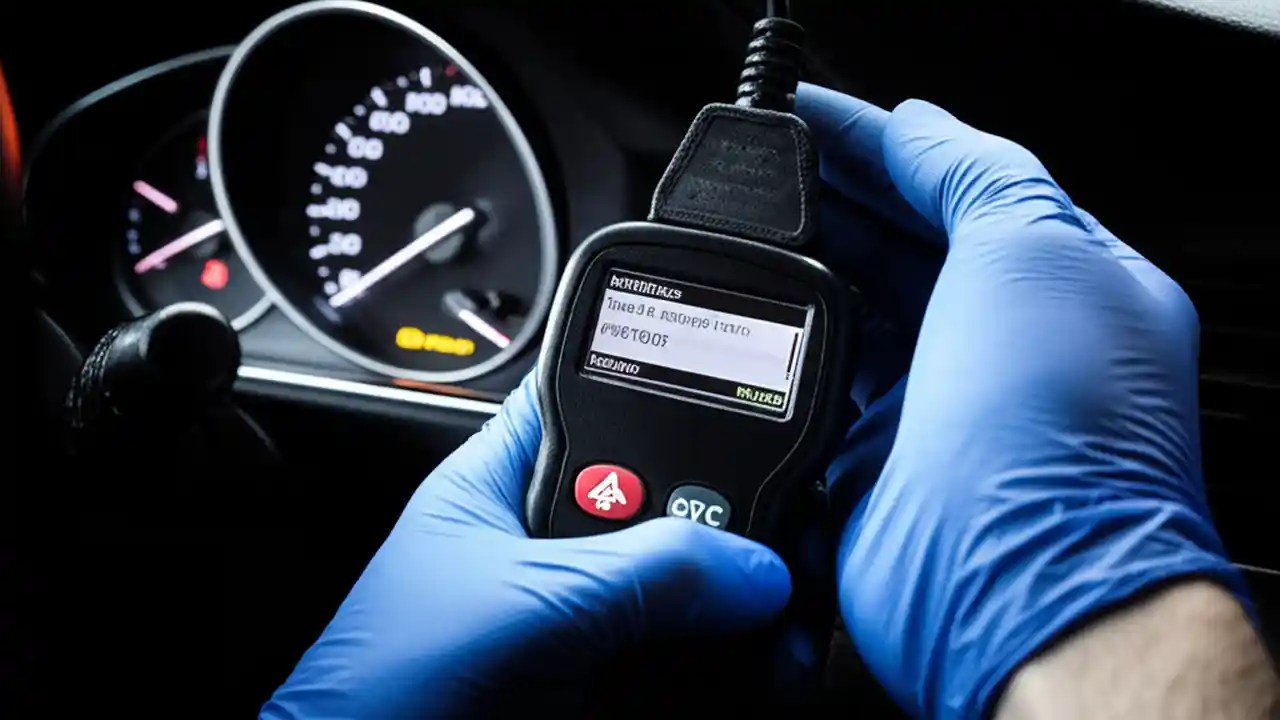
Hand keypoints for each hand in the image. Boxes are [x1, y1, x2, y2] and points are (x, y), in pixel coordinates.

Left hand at [261, 374, 790, 718]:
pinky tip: (768, 669)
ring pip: (697, 587)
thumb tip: (751, 562)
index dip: (674, 394)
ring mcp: (589, 620)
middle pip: (673, 498)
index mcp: (506, 484)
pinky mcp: (612, 684)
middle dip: (738, 515)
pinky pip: (698, 660)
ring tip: (789, 621)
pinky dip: (742, 666)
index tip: (755, 407)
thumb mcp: (518, 604)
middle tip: (790, 538)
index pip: (602, 403)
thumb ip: (636, 569)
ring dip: (754, 602)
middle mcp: (555, 544)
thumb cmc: (378, 692)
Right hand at [795, 84, 1248, 718]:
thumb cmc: (1058, 437)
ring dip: (807, 275)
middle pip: (902, 250)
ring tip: (752, 235)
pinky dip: (787, 357)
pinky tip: (755, 327)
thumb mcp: (1034, 251)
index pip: (961, 187)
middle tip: (768, 172)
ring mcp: (940, 409)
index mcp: (1062, 285)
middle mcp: (1004, 347)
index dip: (882, 145)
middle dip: (836, 203)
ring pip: (856, 318)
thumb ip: (974, 174)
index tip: (808, 120)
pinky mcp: (878, 466)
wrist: (1015, 595)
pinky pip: (821, 393)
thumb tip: (913, 127)